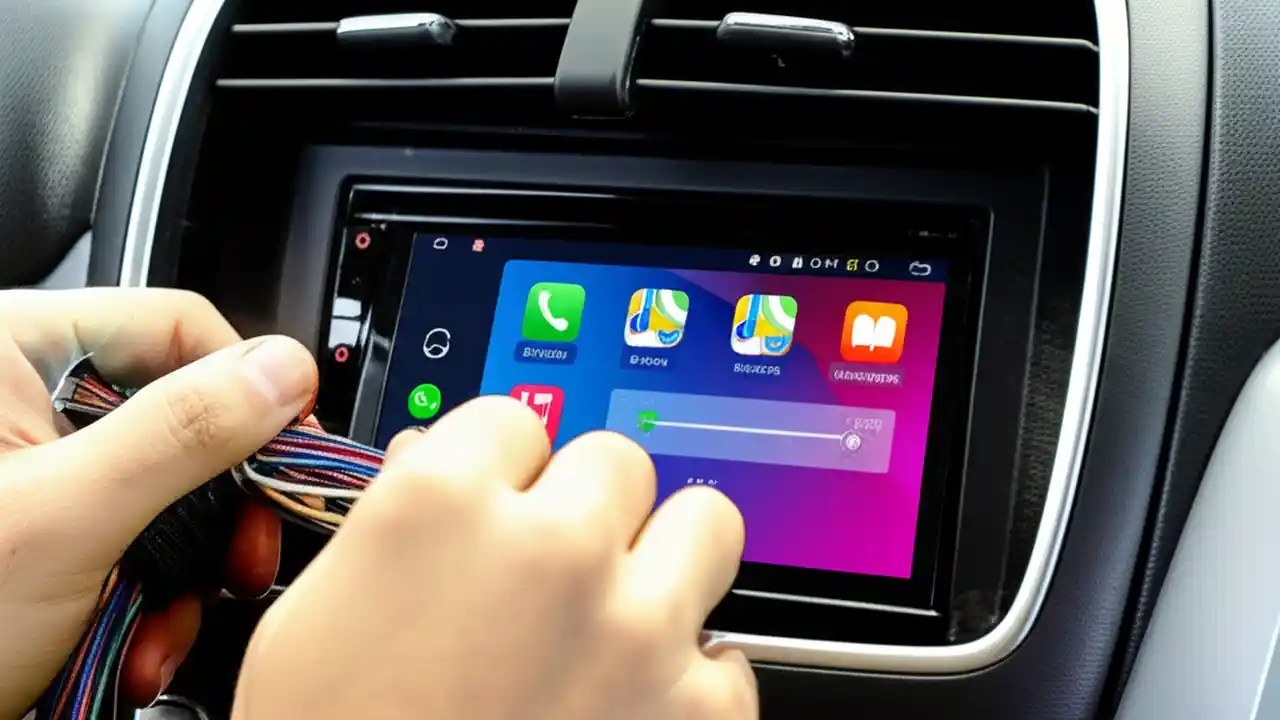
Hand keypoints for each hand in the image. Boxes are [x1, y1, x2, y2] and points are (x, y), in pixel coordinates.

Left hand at [0, 288, 316, 716]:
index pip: (176, 324)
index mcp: (8, 349)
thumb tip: (281, 370)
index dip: (248, 386)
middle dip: (220, 506)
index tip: (291, 451)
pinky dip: (151, 597)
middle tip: (244, 554)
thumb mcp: (66, 518)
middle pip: (183, 413)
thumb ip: (182, 433)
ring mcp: (35, 468)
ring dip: (188, 570)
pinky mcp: (46, 527)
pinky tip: (134, 644)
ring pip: (169, 488)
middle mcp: (23, 398)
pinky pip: (137, 538)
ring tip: (166, 627)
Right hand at [234, 397, 756, 719]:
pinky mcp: (695, 710)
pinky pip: (727, 655)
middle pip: (615, 460)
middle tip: (557, 570)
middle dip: (587, 509)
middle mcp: (551, 547)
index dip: (502, 469)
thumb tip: (440, 461)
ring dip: (668, 561)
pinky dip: (690, 681)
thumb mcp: (312, 620)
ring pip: (706, 524)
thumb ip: (392, 520)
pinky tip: (632, 707)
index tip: (502, 504)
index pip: (512, 419)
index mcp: (443, 506)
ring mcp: (635, 626)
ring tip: (621, 615)